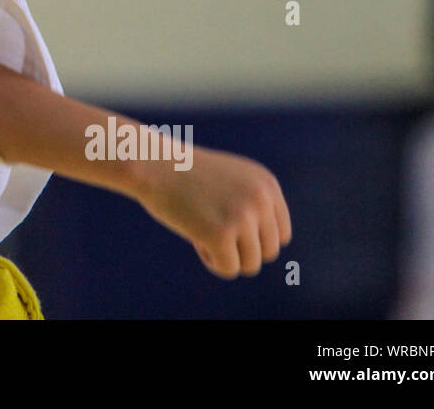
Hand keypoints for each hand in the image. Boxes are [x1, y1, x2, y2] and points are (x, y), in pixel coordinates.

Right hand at [132, 145, 291, 278]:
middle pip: (268, 252)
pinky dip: (212, 261)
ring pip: (251, 264)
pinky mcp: (221, 235)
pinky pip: (228, 269)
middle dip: (240, 250)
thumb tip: (270, 246)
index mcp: (267, 185)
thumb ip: (252, 205)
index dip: (254, 239)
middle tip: (212, 232)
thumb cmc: (184, 173)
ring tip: (204, 236)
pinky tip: (195, 240)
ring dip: (227, 257)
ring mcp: (242, 217)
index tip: (229, 230)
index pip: (281, 234)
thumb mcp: (229, 180)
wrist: (152, 164)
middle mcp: (261, 200)